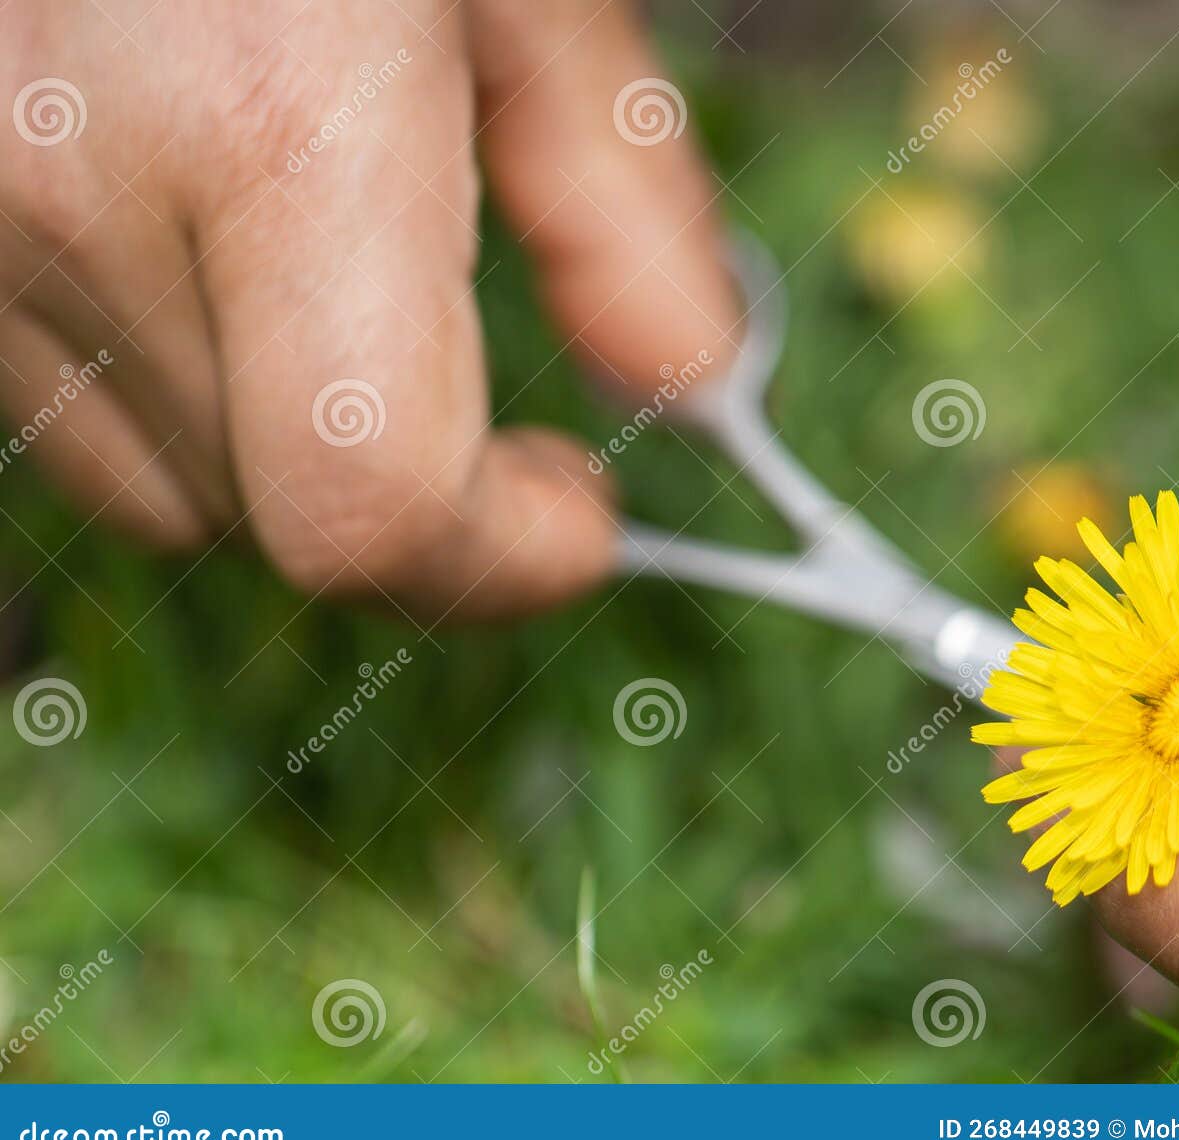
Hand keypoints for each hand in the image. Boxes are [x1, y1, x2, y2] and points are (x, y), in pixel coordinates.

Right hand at [0, 0, 736, 618]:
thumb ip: (618, 193)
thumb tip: (687, 383)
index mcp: (276, 124)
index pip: (372, 505)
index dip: (503, 560)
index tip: (583, 518)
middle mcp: (80, 193)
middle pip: (287, 521)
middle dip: (434, 508)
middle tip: (511, 435)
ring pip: (175, 489)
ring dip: (309, 456)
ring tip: (359, 304)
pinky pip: (74, 413)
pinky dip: (196, 397)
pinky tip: (241, 275)